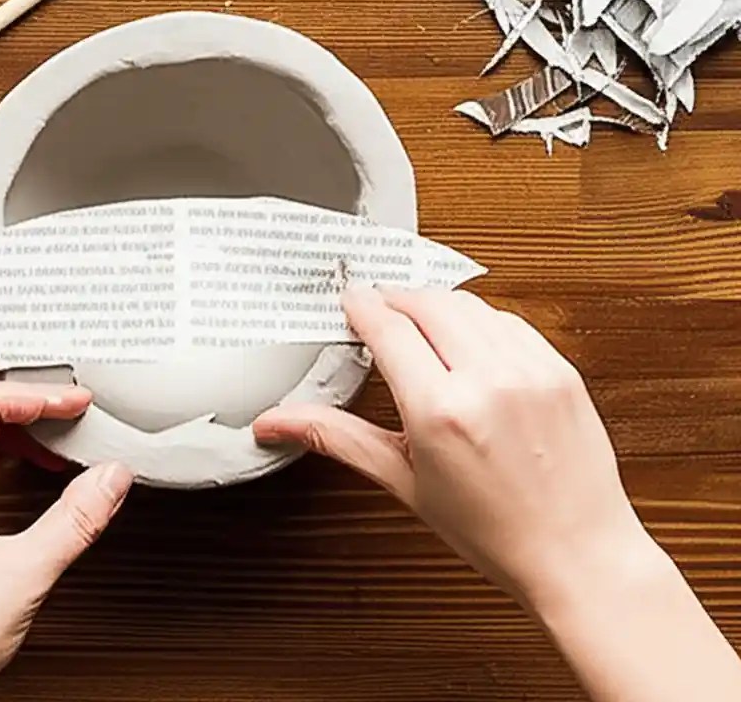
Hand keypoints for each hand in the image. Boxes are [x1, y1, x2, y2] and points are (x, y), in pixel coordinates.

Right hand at [254, 287, 740, 700]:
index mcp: (440, 411)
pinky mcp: (561, 371)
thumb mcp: (403, 482)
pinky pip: (511, 322)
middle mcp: (488, 381)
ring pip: (470, 304)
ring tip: (419, 323)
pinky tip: (467, 343)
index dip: (361, 305)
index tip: (349, 300)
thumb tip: (275, 424)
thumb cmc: (494, 531)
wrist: (576, 554)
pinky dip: (480, 321)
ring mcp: (531, 372)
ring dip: (437, 304)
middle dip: (395, 297)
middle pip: (427, 302)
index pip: (388, 327)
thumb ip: (336, 437)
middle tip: (376, 308)